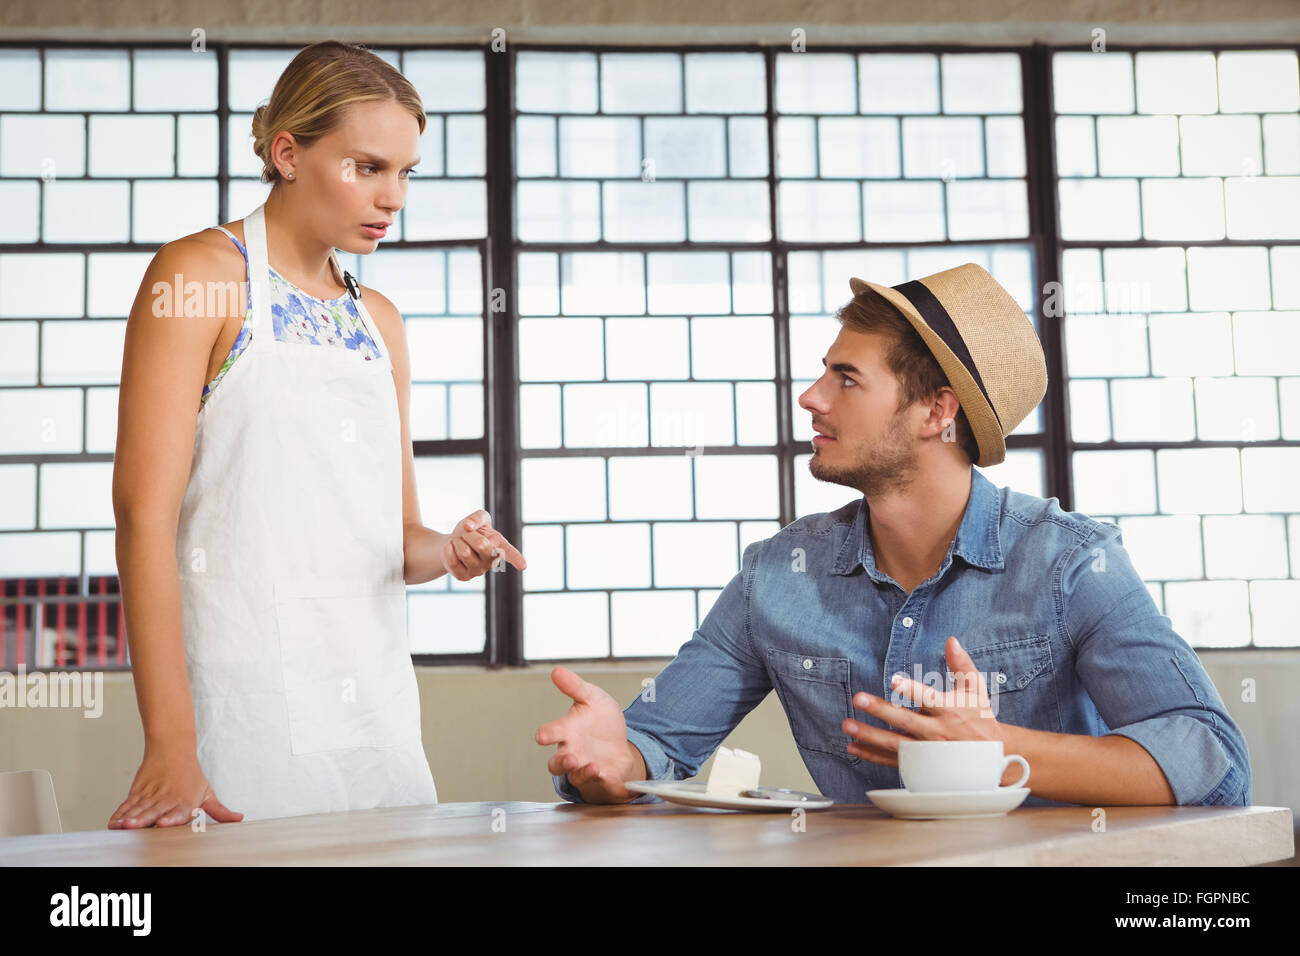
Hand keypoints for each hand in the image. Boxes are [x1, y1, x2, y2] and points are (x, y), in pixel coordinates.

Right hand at [108, 744, 242, 828]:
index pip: (178, 812)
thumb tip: (239, 819)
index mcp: (186, 802)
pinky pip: (128, 805)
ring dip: (128, 818)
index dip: (171, 818)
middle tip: (133, 827)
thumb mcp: (207, 793)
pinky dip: (120, 814)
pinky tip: (113, 823)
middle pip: (154, 811)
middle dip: (143, 820)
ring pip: (138, 809)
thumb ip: (220, 811)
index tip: (163, 823)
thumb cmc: (191, 776)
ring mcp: (151, 796)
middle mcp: (167, 800)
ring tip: (121, 826)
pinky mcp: (137, 792)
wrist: (172, 749)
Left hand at [441, 510, 525, 580]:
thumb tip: (469, 526)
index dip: (517, 558)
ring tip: (460, 542)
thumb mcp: (477, 518)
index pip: (510, 553)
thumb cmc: (470, 530)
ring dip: (457, 541)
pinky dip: (448, 550)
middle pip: (481, 544)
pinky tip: (452, 550)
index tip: (523, 566)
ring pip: (464, 551)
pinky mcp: (463, 577)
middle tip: (467, 534)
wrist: (453, 542)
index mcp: (500, 546)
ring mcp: (478, 571)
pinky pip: (452, 561)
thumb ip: (478, 517)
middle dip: (469, 534)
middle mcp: (492, 561)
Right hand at [535, 667, 642, 803]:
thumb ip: (574, 686)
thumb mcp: (592, 698)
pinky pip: (604, 785)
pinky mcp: (605, 779)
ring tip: (593, 766)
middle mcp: (573, 752)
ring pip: (577, 777)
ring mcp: (587, 768)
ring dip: (583, 773)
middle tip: (570, 758)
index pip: (550, 734)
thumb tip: (557, 671)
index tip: (542, 735)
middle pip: (556, 764)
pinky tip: (612, 777)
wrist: (621, 744)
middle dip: (562, 763)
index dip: (545, 734)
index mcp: (568, 731)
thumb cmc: (600, 722)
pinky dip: (608, 783)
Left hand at [843, 636, 1005, 765]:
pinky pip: (894, 761)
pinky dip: (873, 755)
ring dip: (869, 735)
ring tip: (848, 725)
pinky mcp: (922, 766)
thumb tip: (951, 640)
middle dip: (880, 710)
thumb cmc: (980, 718)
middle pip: (905, 721)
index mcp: (949, 710)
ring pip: (895, 744)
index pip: (928, 698)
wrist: (995, 757)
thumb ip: (961, 665)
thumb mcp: (975, 689)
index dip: (912, 690)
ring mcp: (928, 752)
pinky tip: (854, 747)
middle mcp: (937, 732)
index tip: (894, 680)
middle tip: (858, 698)